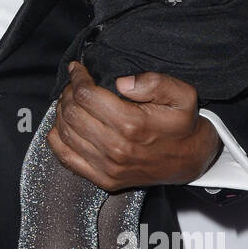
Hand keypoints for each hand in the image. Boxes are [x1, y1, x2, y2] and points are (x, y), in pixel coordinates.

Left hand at [48, 61, 221, 191]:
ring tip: (69, 101)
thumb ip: (154, 82)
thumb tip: (121, 83)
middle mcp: (116, 148)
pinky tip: (64, 124)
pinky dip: (57, 138)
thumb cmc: (183, 125)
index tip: (77, 69)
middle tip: (74, 84)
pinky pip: (66, 157)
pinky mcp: (103, 179)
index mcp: (132, 124)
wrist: (190, 160)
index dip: (78, 78)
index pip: (87, 95)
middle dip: (68, 93)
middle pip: (72, 113)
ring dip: (61, 112)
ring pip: (65, 133)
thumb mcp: (182, 95)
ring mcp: (108, 167)